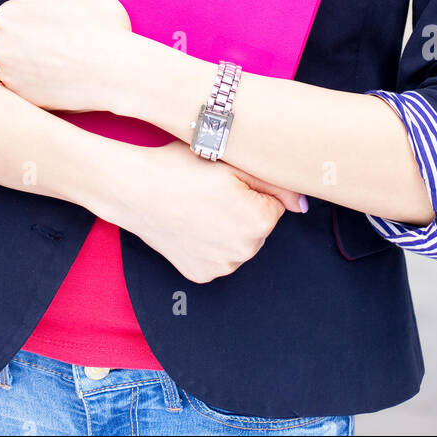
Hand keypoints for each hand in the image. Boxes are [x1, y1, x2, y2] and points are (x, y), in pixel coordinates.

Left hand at [0, 0, 131, 112]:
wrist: (118, 71)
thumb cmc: (98, 24)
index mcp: (6, 17)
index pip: (19, 10)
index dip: (45, 12)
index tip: (66, 20)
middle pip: (16, 36)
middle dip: (36, 36)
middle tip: (69, 39)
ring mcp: (9, 78)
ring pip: (22, 61)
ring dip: (39, 58)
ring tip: (69, 57)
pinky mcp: (24, 100)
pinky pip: (30, 84)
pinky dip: (44, 80)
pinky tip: (65, 75)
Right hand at [120, 140, 304, 283]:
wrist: (136, 189)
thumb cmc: (182, 168)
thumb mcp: (232, 162)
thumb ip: (274, 183)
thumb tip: (301, 206)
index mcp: (260, 221)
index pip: (272, 203)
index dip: (249, 189)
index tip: (224, 181)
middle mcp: (246, 251)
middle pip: (258, 226)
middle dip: (242, 210)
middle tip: (209, 191)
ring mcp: (223, 267)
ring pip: (238, 243)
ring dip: (226, 228)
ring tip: (197, 207)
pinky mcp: (202, 274)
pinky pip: (217, 257)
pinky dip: (208, 244)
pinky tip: (190, 225)